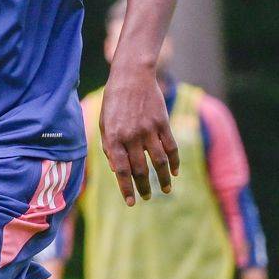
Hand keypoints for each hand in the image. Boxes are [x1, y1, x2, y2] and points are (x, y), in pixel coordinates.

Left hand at [98, 62, 177, 205]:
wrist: (131, 76)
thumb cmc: (114, 101)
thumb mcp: (104, 123)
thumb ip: (109, 147)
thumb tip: (117, 170)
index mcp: (114, 137)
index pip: (121, 170)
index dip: (126, 189)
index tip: (131, 202)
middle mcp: (131, 136)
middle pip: (140, 169)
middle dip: (143, 187)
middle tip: (146, 197)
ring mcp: (149, 129)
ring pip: (159, 161)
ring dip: (162, 179)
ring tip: (164, 190)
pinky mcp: (162, 123)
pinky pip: (171, 147)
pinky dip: (174, 161)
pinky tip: (175, 172)